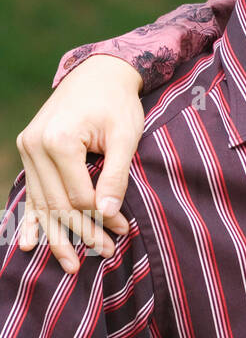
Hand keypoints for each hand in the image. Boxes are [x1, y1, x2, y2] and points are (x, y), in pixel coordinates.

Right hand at [14, 54, 143, 272]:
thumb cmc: (118, 103)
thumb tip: (107, 213)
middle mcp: (35, 145)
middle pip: (58, 203)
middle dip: (80, 233)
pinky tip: (27, 244)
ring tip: (70, 265)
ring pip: (42, 202)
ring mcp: (27, 148)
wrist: (99, 73)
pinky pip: (31, 190)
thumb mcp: (126, 136)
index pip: (80, 195)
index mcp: (60, 141)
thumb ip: (117, 174)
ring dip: (57, 234)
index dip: (102, 217)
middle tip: (103, 254)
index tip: (123, 231)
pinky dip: (31, 218)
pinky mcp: (29, 150)